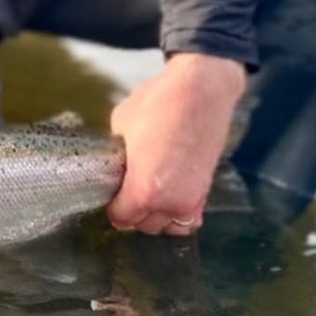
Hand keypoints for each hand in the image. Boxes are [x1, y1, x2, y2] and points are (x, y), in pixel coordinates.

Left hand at [106, 52, 246, 236]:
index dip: (112, 204)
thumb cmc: (158, 103)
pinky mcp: (206, 191)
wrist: (201, 90)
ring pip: (166, 225)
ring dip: (155, 215)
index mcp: (144, 190)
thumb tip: (115, 167)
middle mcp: (170, 203)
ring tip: (147, 192)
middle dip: (132, 210)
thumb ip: (117, 156)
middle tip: (125, 186)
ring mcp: (191, 200)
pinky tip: (168, 197)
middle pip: (144, 224)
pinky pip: (187, 219)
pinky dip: (176, 214)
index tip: (110, 189)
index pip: (121, 217)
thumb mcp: (121, 125)